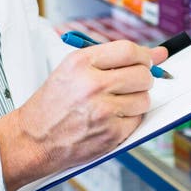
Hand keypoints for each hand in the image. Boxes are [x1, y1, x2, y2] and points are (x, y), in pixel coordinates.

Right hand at [0, 40, 167, 190]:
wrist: (33, 139)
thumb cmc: (52, 105)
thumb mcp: (71, 70)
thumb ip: (112, 59)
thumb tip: (157, 55)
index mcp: (81, 63)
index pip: (129, 50)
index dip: (144, 55)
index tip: (149, 60)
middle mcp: (92, 84)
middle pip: (143, 75)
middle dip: (143, 79)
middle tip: (131, 84)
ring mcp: (103, 111)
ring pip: (144, 99)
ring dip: (136, 101)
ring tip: (114, 104)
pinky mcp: (111, 134)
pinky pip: (137, 120)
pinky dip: (128, 120)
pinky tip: (110, 119)